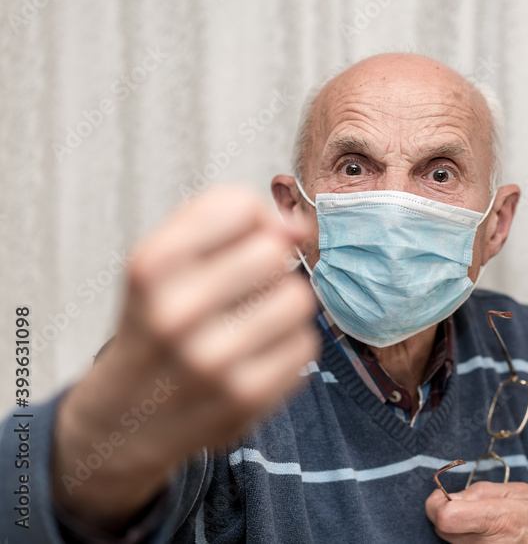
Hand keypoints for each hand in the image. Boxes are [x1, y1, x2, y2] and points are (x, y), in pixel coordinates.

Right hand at [51, 186, 318, 529]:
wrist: (121, 422)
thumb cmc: (155, 326)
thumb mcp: (161, 264)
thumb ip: (224, 224)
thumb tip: (297, 226)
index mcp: (150, 266)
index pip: (240, 207)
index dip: (254, 219)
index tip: (243, 240)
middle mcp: (176, 312)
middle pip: (273, 251)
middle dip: (270, 263)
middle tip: (248, 287)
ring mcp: (212, 360)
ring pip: (298, 298)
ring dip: (285, 305)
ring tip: (254, 320)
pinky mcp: (245, 398)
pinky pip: (305, 344)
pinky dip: (290, 345)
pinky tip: (258, 355)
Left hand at [425, 481, 527, 543]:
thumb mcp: (517, 492)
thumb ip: (480, 492)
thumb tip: (451, 496)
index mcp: (497, 518)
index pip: (445, 516)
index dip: (437, 503)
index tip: (443, 496)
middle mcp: (487, 543)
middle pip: (441, 530)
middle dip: (445, 514)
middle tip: (465, 507)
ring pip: (450, 542)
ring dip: (456, 529)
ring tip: (480, 523)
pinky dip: (466, 541)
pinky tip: (483, 535)